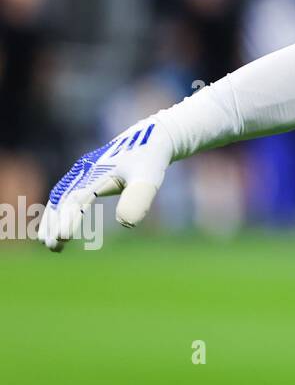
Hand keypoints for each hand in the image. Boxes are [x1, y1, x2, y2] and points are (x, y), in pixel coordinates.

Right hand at [38, 115, 173, 251]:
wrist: (154, 138)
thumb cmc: (151, 160)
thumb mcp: (149, 178)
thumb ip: (138, 198)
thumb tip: (126, 224)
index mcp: (98, 171)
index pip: (77, 198)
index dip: (69, 218)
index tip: (64, 238)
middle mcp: (85, 169)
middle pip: (62, 198)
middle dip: (55, 223)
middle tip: (54, 247)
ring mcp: (83, 170)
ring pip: (59, 196)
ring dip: (52, 219)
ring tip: (49, 243)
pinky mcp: (86, 174)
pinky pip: (65, 193)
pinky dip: (59, 210)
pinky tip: (59, 227)